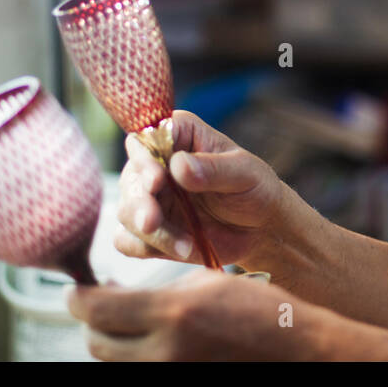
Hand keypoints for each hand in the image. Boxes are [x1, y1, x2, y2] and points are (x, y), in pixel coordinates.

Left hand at [68, 271, 329, 360]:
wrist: (295, 350)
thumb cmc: (260, 310)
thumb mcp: (210, 282)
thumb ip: (160, 289)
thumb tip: (116, 292)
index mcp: (173, 312)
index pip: (95, 309)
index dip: (78, 297)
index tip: (77, 288)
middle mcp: (164, 351)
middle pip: (96, 343)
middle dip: (93, 321)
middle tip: (101, 302)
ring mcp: (170, 377)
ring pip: (114, 363)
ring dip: (112, 342)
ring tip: (128, 322)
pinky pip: (140, 373)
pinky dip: (135, 358)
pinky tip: (150, 340)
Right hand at [115, 110, 285, 267]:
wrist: (261, 228)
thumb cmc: (255, 188)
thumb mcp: (245, 173)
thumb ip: (214, 168)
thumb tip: (178, 165)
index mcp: (180, 136)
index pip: (147, 138)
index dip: (145, 158)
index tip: (157, 179)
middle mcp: (157, 164)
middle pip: (131, 178)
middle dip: (139, 203)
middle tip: (152, 222)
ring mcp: (151, 197)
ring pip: (126, 211)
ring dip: (149, 231)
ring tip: (186, 245)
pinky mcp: (149, 230)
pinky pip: (127, 240)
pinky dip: (145, 248)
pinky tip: (179, 250)